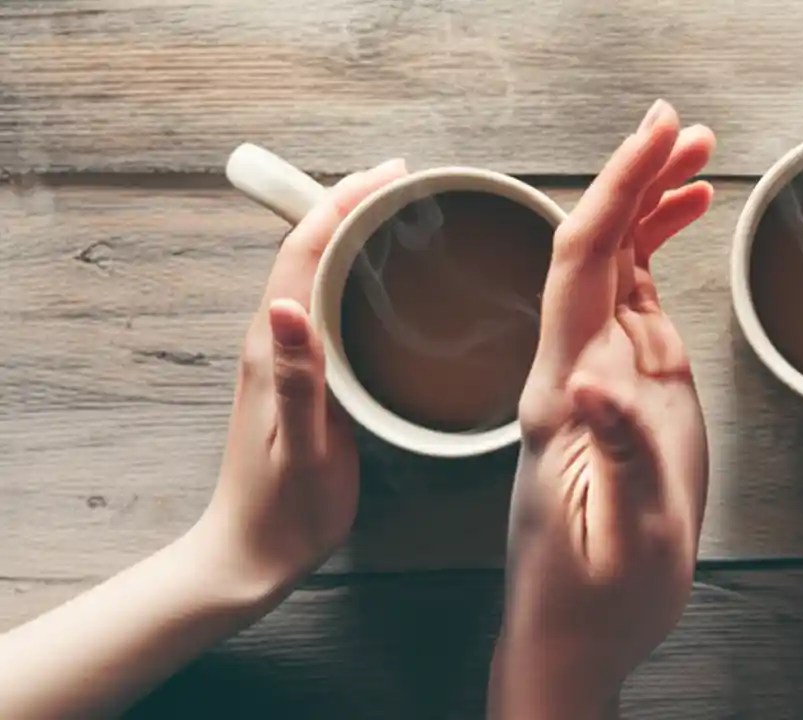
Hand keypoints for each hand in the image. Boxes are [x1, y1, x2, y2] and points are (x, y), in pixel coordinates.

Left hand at [195, 158, 407, 595]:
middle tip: (405, 182)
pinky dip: (354, 271)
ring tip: (399, 213)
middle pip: (309, 249)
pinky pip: (326, 301)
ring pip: (317, 271)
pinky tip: (382, 281)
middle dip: (351, 203)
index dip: (342, 204)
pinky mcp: (299, 374)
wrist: (251, 553)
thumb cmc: (285, 509)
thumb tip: (288, 303)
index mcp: (276, 348)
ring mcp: (285, 356)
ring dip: (352, 232)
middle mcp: (275, 340)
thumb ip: (298, 379)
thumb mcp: (302, 448)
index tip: (389, 175)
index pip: (305, 252)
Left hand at [488, 100, 714, 719]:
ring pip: (609, 272)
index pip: (579, 266)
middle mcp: (568, 375)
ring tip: (695, 164)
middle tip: (687, 131)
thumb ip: (621, 458)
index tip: (653, 137)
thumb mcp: (628, 540)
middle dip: (634, 179)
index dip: (615, 192)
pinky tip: (673, 232)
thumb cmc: (599, 599)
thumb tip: (603, 380)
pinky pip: (625, 309)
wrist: (571, 635)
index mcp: (563, 397)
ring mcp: (589, 383)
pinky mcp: (608, 397)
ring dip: (645, 209)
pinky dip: (651, 258)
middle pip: (591, 249)